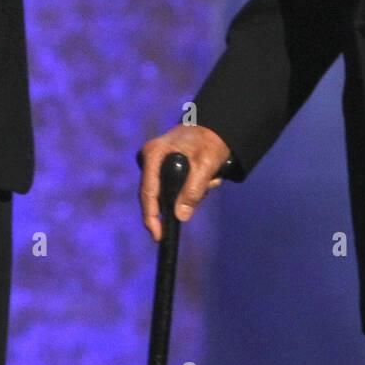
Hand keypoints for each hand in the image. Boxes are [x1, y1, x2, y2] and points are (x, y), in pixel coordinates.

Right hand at [138, 124, 230, 242]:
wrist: (216, 129)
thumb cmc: (209, 141)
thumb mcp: (205, 164)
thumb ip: (193, 190)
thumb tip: (181, 216)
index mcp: (153, 154)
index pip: (147, 192)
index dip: (151, 217)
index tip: (158, 236)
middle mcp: (150, 159)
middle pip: (157, 195)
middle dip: (181, 201)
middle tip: (203, 192)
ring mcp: (157, 164)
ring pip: (170, 193)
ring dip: (192, 193)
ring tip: (211, 179)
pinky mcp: (166, 169)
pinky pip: (176, 188)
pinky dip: (193, 188)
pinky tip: (208, 177)